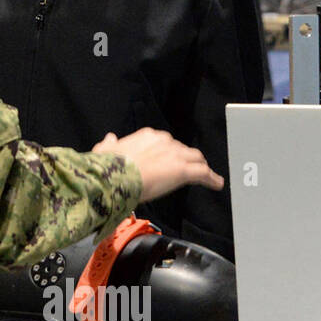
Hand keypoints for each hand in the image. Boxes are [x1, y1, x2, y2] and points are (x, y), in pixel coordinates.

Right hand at [93, 128, 222, 201]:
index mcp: (146, 136)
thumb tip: (109, 138)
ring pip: (196, 158)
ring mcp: (175, 155)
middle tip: (188, 168)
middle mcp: (164, 141)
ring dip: (202, 166)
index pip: (164, 143)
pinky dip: (212, 179)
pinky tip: (216, 184)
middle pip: (183, 149)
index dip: (168, 153)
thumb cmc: (108, 166)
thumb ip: (109, 144)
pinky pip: (203, 173)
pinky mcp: (183, 170)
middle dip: (186, 159)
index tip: (168, 160)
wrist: (115, 176)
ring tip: (207, 174)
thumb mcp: (104, 151)